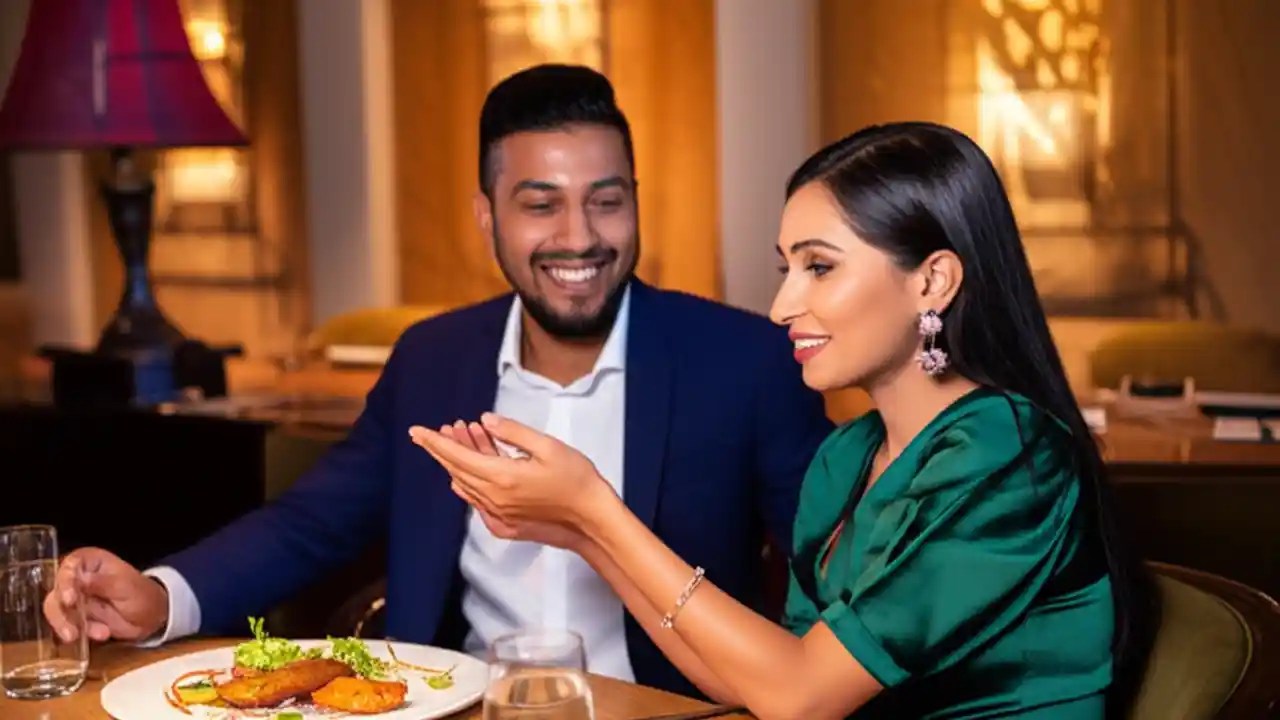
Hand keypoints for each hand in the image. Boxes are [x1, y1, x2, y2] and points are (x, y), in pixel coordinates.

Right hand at [43, 548, 168, 642]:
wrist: (151, 617)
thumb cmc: (141, 593)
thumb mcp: (126, 586)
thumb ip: (102, 582)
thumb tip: (79, 579)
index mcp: (91, 562)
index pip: (69, 566)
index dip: (65, 582)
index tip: (69, 599)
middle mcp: (77, 578)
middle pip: (56, 591)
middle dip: (60, 611)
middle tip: (70, 627)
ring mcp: (75, 599)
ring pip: (56, 611)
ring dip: (65, 625)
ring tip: (77, 636)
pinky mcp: (76, 617)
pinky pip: (68, 626)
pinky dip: (82, 632)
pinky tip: (102, 634)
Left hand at [409, 413, 612, 530]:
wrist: (592, 520)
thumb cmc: (576, 480)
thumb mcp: (548, 446)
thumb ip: (513, 432)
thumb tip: (486, 420)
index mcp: (501, 477)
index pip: (456, 456)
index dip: (434, 441)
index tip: (416, 431)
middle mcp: (494, 498)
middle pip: (457, 470)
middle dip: (444, 448)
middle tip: (437, 430)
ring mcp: (499, 514)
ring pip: (466, 484)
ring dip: (459, 461)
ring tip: (463, 437)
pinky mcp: (506, 525)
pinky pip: (477, 501)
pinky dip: (469, 481)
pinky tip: (469, 471)